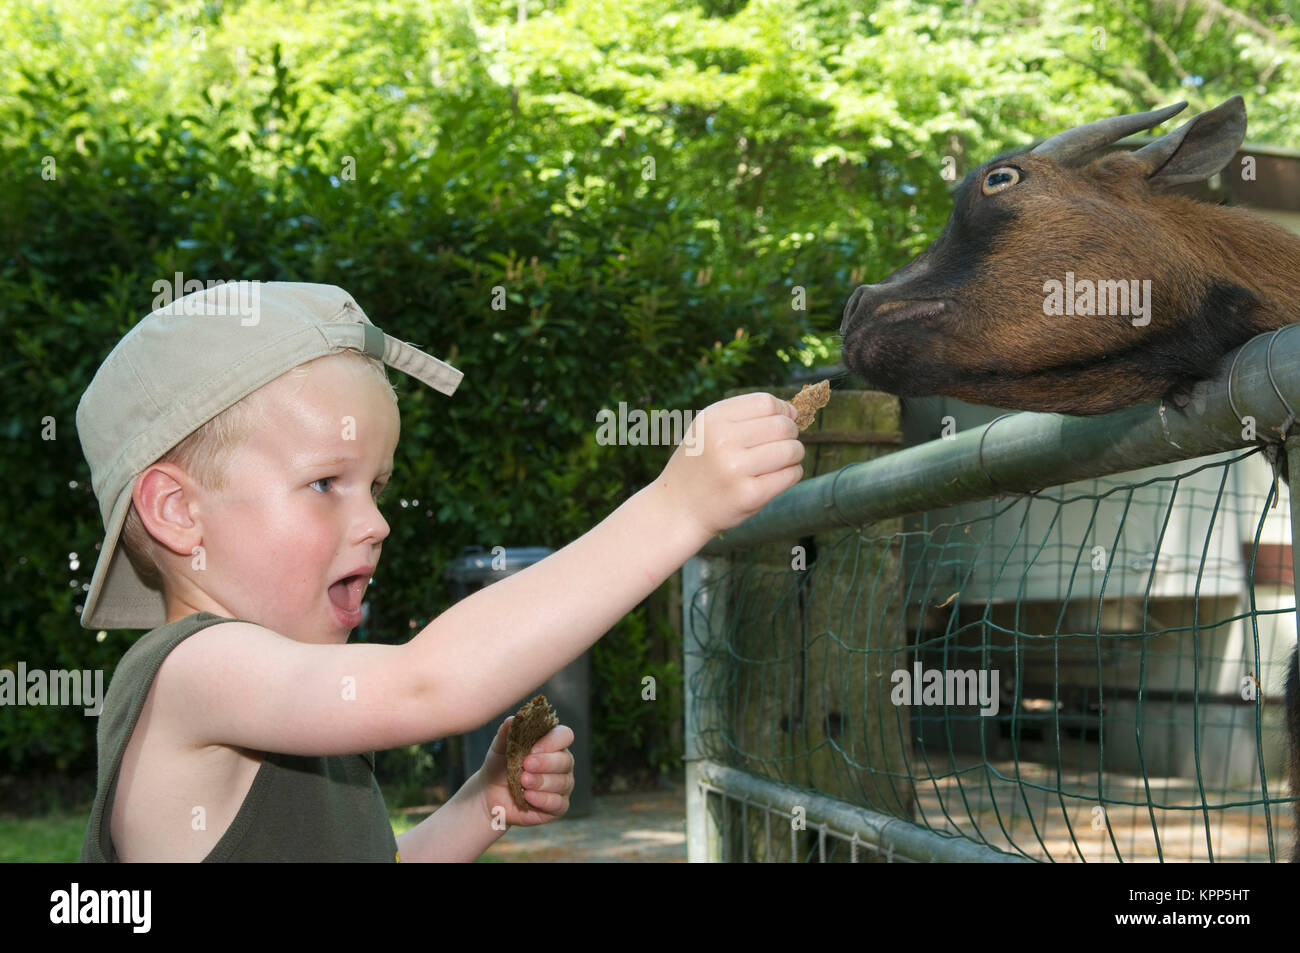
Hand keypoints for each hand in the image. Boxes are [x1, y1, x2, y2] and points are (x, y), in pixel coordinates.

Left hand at [474, 716, 574, 827]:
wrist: (489, 795)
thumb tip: (513, 718)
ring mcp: (563, 785)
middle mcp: (562, 763)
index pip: (565, 736)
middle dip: (545, 763)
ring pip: (562, 782)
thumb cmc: (499, 766)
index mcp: (552, 744)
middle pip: (566, 760)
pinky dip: (543, 799)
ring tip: (522, 782)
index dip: (552, 741)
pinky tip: (528, 796)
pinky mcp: (558, 806)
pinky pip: (558, 803)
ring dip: (541, 781)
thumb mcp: (499, 748)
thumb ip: (507, 733)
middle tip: (525, 765)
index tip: (532, 748)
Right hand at [654, 392, 804, 538]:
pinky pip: (790, 475)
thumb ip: (744, 415)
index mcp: (712, 420)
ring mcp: (735, 469)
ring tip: (783, 461)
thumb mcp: (707, 430)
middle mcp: (722, 441)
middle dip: (791, 434)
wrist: (677, 509)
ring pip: (791, 450)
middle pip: (782, 426)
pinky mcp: (749, 495)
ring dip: (795, 454)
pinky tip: (778, 477)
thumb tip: (793, 410)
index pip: (766, 403)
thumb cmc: (700, 466)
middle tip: (784, 444)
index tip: (784, 420)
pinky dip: (792, 473)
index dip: (783, 410)